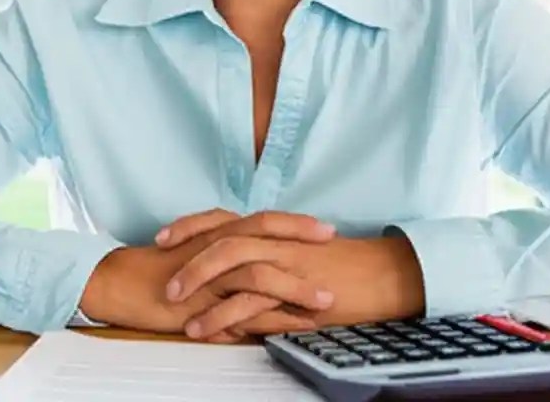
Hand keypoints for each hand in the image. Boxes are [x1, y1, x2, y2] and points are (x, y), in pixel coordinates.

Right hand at [80, 209, 337, 340]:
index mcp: (217, 233)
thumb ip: (226, 257)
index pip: (263, 221)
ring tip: (324, 301)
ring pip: (259, 274)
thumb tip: (253, 269)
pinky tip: (291, 327)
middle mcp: (215, 247)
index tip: (326, 229)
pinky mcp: (202, 303)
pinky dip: (270, 319)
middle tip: (335, 248)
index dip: (295, 223)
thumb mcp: (196, 254)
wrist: (118, 282)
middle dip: (303, 242)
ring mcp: (209, 275)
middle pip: (266, 236)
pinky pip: (240, 311)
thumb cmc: (156, 268)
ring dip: (296, 288)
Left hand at [162, 216, 426, 340]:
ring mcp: (285, 263)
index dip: (191, 226)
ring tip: (178, 312)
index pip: (224, 219)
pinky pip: (252, 301)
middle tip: (166, 280)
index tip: (164, 237)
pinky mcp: (296, 289)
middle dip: (188, 259)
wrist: (385, 274)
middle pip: (222, 239)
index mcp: (274, 231)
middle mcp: (276, 241)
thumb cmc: (346, 266)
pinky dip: (224, 316)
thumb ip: (270, 255)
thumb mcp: (300, 254)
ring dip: (200, 289)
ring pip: (232, 267)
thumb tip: (242, 267)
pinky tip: (207, 330)